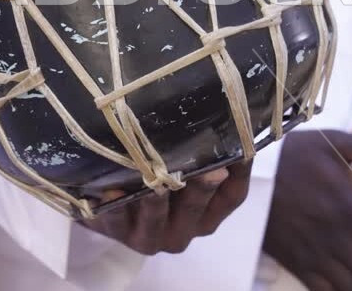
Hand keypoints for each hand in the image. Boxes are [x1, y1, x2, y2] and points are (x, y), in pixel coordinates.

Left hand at [80, 160, 252, 254]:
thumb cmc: (155, 182)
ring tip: (155, 177)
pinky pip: (116, 218)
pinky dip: (115, 204)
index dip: (240, 173)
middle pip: (196, 206)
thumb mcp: (182, 170)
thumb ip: (201, 153)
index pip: (232, 196)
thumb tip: (228, 115)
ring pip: (156, 216)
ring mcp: (150, 236)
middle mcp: (183, 230)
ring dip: (156, 197)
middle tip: (207, 168)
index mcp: (206, 215)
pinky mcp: (117, 232)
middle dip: (201, 187)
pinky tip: (112, 188)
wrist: (108, 210)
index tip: (243, 148)